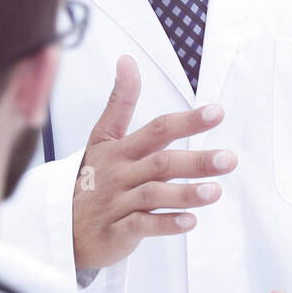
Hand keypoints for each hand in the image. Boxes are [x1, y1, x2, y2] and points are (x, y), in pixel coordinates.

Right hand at [73, 55, 236, 269]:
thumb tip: (127, 60)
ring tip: (215, 191)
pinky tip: (191, 222)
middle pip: (161, 163)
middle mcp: (120, 174)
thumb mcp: (102, 137)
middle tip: (229, 159)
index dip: (187, 120)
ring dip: (185, 194)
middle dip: (196, 161)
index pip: (157, 129)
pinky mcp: (116, 231)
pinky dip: (166, 224)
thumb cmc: (93, 177)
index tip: (218, 112)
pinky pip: (142, 226)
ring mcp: (117, 203)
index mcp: (121, 149)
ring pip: (152, 195)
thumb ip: (120, 101)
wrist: (63, 225)